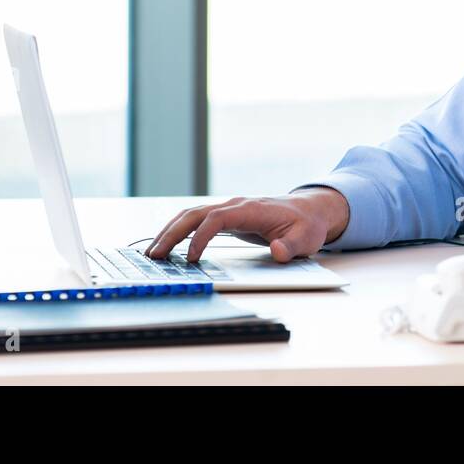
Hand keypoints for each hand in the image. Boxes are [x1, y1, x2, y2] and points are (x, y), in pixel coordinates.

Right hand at [144, 188, 349, 263]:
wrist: (310, 210)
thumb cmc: (307, 224)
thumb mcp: (306, 238)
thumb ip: (292, 246)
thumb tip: (277, 251)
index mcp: (251, 209)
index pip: (217, 218)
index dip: (201, 237)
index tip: (190, 258)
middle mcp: (236, 206)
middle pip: (196, 213)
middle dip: (173, 233)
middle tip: (154, 255)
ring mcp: (229, 209)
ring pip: (192, 215)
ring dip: (170, 231)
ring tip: (153, 252)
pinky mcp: (227, 217)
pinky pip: (197, 220)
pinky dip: (179, 230)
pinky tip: (168, 246)